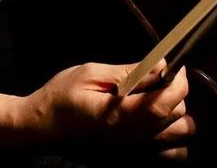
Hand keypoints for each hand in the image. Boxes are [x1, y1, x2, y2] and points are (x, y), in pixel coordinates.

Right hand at [23, 59, 196, 160]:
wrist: (39, 126)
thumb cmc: (60, 96)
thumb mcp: (91, 74)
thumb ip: (129, 72)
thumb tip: (161, 66)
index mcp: (118, 117)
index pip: (164, 103)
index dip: (177, 82)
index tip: (174, 65)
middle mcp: (130, 137)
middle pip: (176, 116)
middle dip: (177, 92)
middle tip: (161, 76)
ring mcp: (132, 147)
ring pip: (177, 133)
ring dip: (177, 111)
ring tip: (159, 95)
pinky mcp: (131, 151)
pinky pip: (168, 147)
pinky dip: (172, 130)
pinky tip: (158, 116)